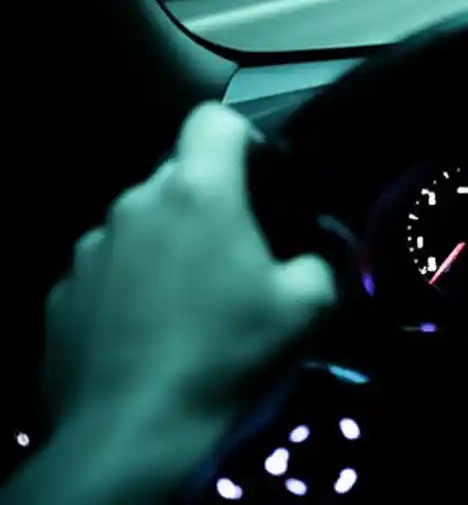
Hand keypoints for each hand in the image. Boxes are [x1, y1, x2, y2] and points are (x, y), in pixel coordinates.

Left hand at [43, 103, 334, 491]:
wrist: (132, 437)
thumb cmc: (227, 359)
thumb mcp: (306, 309)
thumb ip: (318, 261)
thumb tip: (309, 255)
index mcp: (198, 194)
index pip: (213, 120)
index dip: (242, 141)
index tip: (261, 183)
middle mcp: (135, 206)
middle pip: (178, 177)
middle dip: (209, 205)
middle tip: (239, 260)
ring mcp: (90, 250)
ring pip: (140, 226)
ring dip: (167, 248)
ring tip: (191, 307)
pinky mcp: (61, 294)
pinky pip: (108, 273)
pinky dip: (131, 290)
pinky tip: (151, 337)